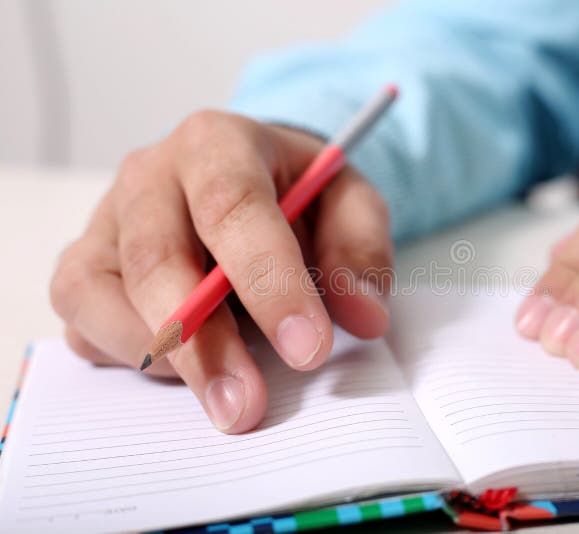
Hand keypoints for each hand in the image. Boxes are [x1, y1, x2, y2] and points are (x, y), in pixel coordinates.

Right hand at [50, 111, 392, 432]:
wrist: (253, 179)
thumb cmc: (298, 193)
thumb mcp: (350, 203)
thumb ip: (361, 251)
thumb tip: (362, 317)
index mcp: (218, 144)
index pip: (232, 206)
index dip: (270, 282)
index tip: (308, 349)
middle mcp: (150, 177)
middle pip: (157, 259)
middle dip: (205, 345)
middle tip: (248, 406)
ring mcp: (108, 223)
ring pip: (96, 294)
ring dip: (158, 358)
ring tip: (221, 396)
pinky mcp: (88, 269)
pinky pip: (83, 323)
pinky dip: (127, 358)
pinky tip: (184, 372)